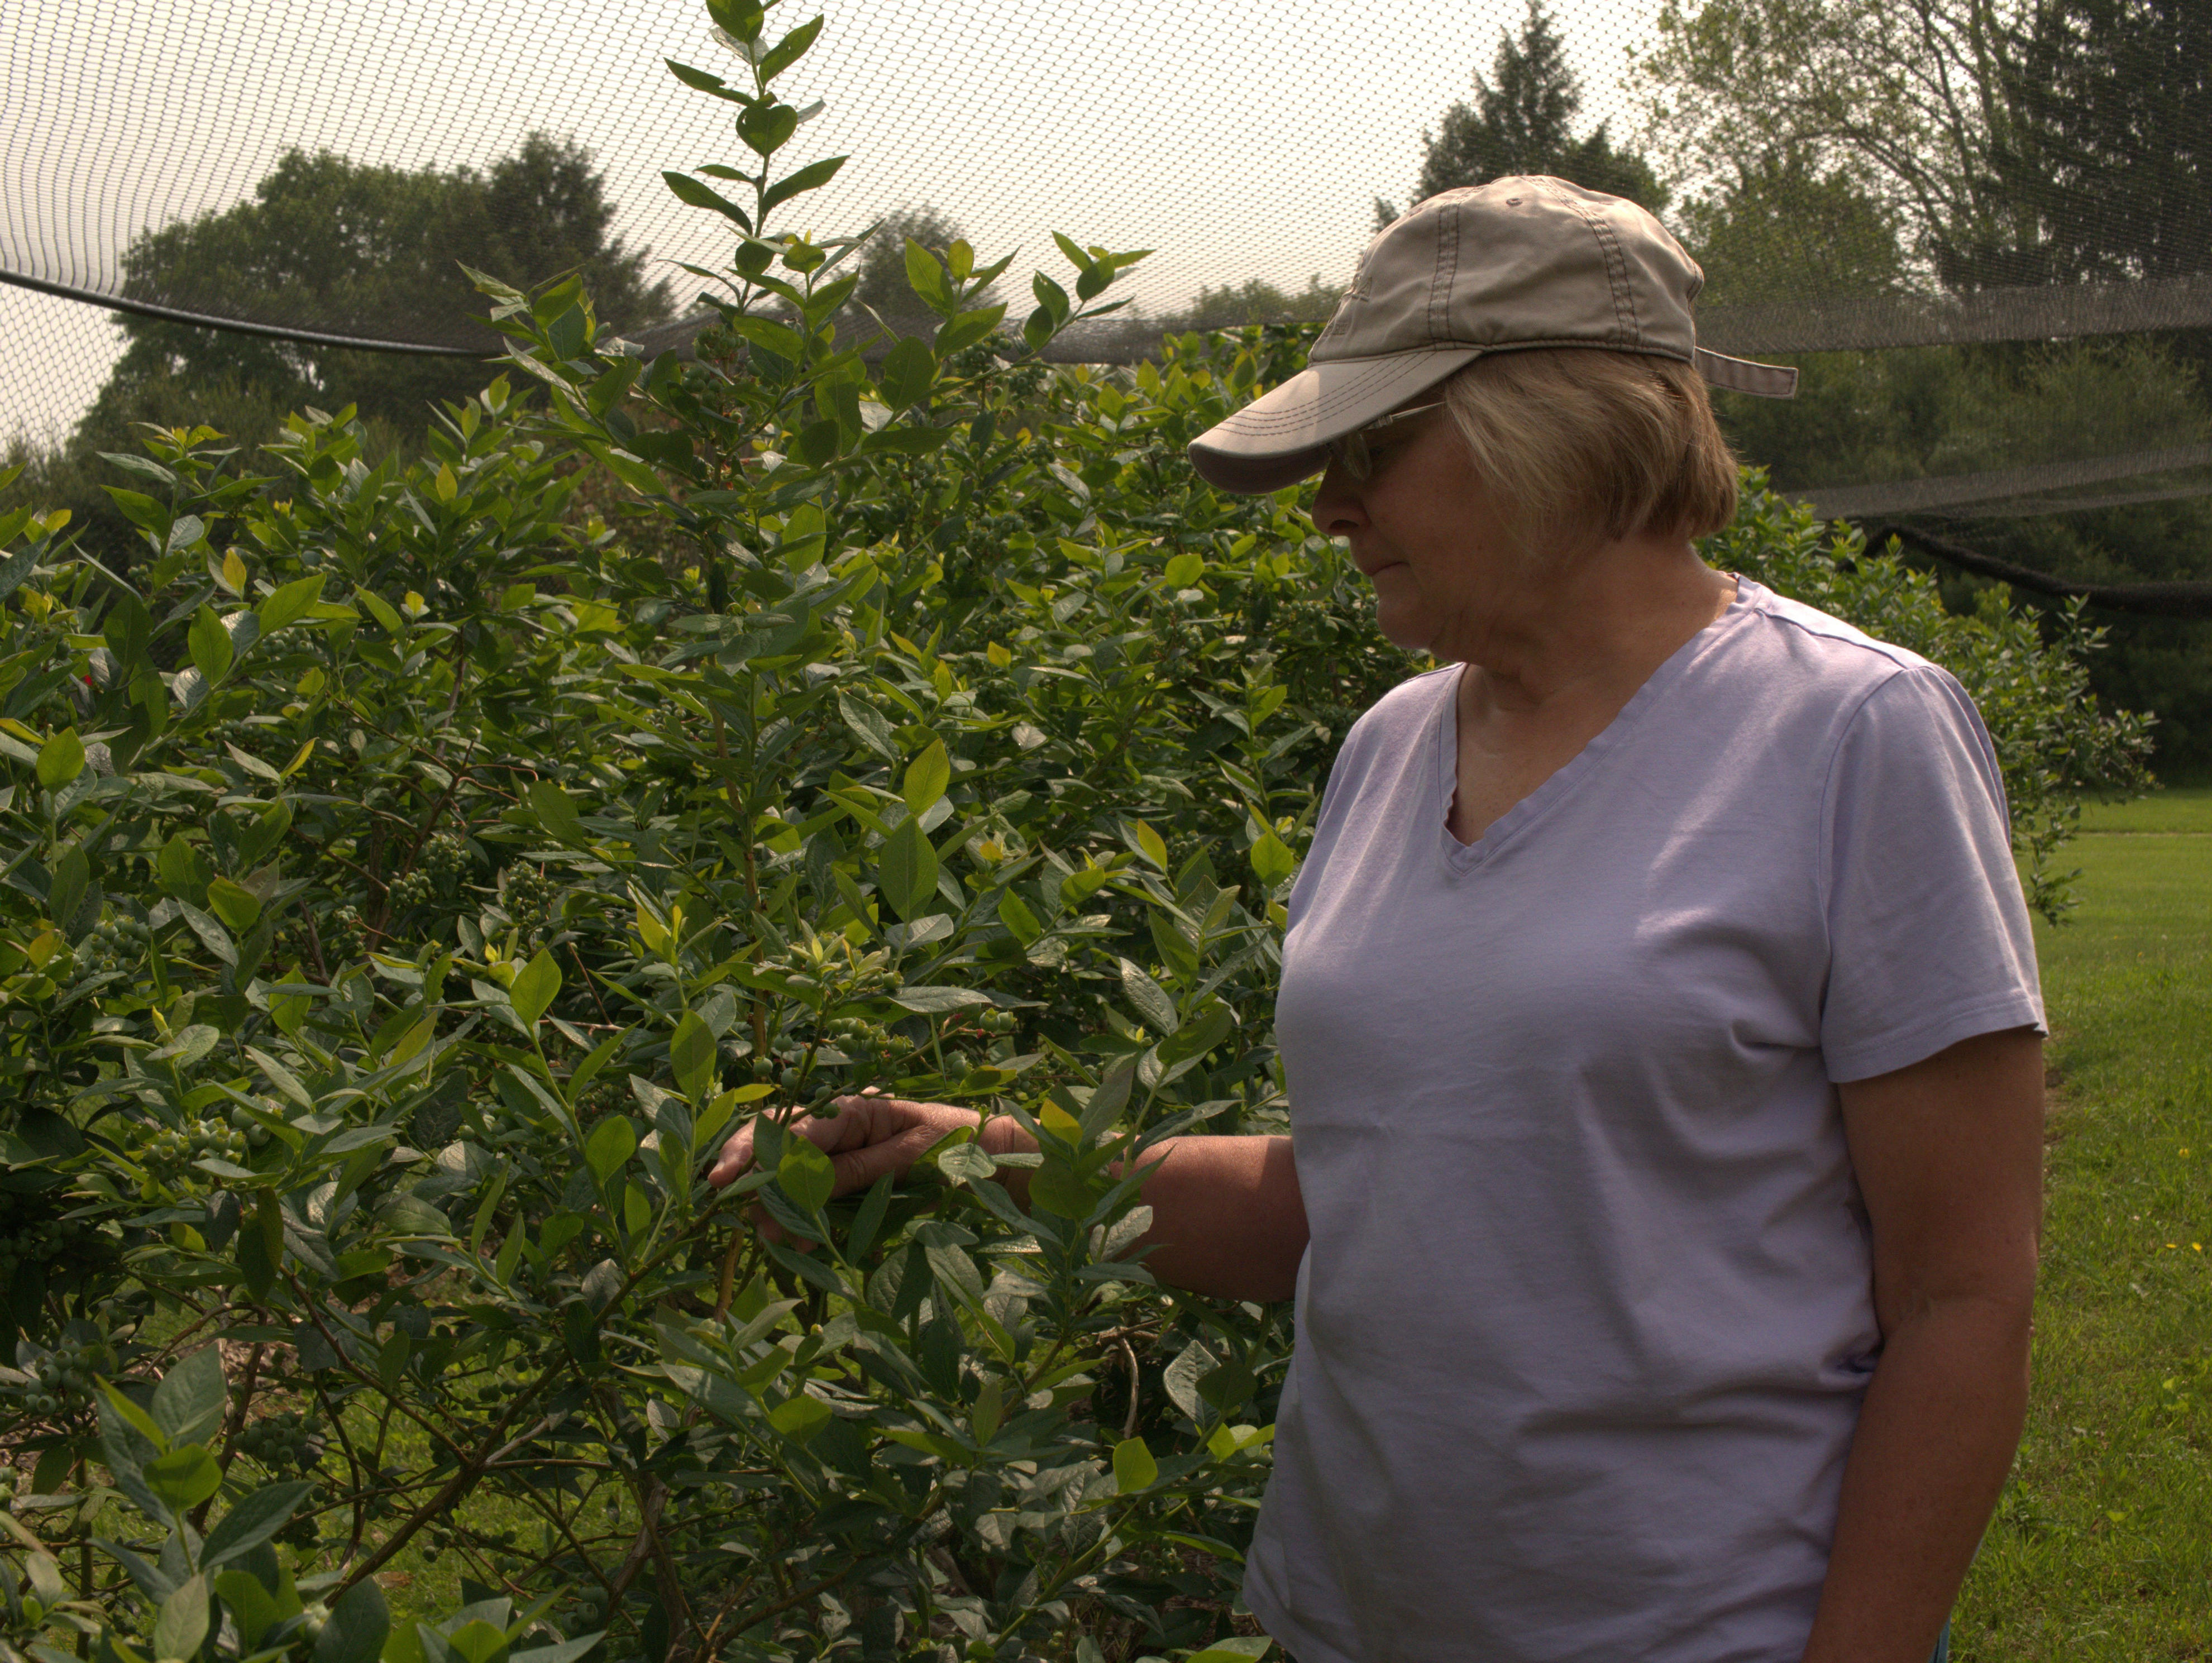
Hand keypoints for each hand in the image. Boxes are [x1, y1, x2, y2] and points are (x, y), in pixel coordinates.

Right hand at [706, 1089, 980, 1218]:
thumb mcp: (905, 1160)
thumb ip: (852, 1172)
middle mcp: (836, 1125)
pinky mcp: (845, 1174)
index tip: (725, 1180)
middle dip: (750, 1173)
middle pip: (775, 1142)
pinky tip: (798, 1243)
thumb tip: (798, 1189)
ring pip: (788, 1171)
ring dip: (774, 1202)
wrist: (986, 1154)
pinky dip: (801, 1216)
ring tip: (771, 1237)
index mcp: (851, 1109)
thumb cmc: (953, 1147)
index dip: (754, 1154)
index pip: (791, 1129)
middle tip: (730, 1205)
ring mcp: (838, 1149)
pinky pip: (811, 1192)